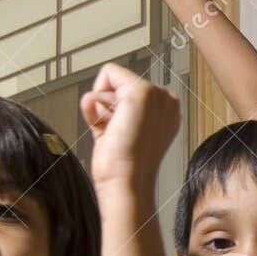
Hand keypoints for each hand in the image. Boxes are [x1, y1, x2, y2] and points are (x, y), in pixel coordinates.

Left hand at [79, 62, 178, 191]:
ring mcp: (157, 95)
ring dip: (104, 105)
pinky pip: (109, 72)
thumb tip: (90, 98)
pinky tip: (110, 122)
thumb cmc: (121, 168)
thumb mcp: (114, 131)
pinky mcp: (142, 92)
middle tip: (116, 134)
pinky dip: (99, 96)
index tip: (118, 133)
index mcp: (166, 112)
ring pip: (114, 79)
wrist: (126, 183)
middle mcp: (166, 101)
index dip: (114, 111)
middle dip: (108, 106)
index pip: (129, 93)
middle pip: (121, 84)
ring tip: (115, 131)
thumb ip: (104, 111)